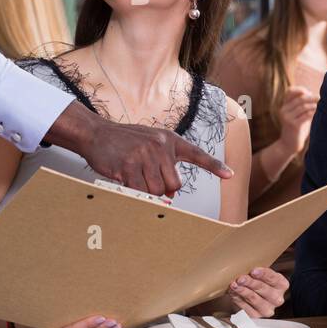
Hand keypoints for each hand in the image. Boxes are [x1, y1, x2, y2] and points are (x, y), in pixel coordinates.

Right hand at [47, 101, 231, 196]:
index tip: (230, 175)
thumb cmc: (124, 142)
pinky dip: (133, 193)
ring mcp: (144, 155)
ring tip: (133, 177)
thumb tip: (170, 194)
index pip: (196, 153)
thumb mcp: (149, 143)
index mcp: (168, 139)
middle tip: (146, 180)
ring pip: (156, 191)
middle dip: (162, 190)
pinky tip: (124, 179)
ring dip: (145, 192)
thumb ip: (163, 163)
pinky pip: (138, 192)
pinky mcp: (128, 166)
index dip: (214, 166)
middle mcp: (160, 145)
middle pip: (173, 185)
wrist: (97, 133)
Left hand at [228, 267, 288, 317]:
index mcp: (281, 285)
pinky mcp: (256, 316)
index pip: (274, 278)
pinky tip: (233, 292)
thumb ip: (256, 270)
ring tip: (234, 285)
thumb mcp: (260, 274)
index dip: (263, 274)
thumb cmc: (257, 281)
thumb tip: (244, 265)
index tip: (253, 271)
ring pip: (254, 299)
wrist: (251, 297)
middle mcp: (277, 298)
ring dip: (242, 291)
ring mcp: (267, 309)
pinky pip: (246, 307)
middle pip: (264, 289)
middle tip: (241, 278)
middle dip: (250, 283)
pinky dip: (238, 298)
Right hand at [276, 86, 318, 153]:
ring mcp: (287, 117)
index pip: (290, 91)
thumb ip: (304, 107)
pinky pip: (306, 115)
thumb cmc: (297, 130)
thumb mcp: (299, 116)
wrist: (288, 145)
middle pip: (300, 98)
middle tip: (322, 98)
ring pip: (304, 106)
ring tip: (323, 106)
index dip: (301, 90)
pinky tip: (320, 114)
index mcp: (284, 106)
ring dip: (315, 105)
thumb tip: (317, 96)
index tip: (311, 93)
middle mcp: (284, 110)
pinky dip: (314, 113)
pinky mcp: (293, 125)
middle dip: (312, 97)